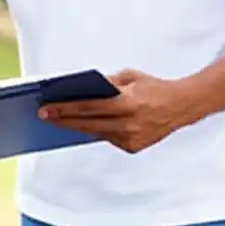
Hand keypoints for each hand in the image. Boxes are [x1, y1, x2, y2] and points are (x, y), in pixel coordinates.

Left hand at [37, 69, 201, 153]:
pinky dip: (97, 130)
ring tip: (56, 121)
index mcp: (127, 104)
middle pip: (86, 124)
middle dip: (62, 120)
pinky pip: (108, 138)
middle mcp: (128, 124)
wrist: (182, 106)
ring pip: (95, 133)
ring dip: (75, 127)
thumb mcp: (129, 77)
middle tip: (42, 116)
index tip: (44, 109)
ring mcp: (131, 139)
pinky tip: (79, 125)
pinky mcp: (133, 148)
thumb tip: (78, 92)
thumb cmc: (152, 87)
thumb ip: (106, 84)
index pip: (87, 107)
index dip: (64, 109)